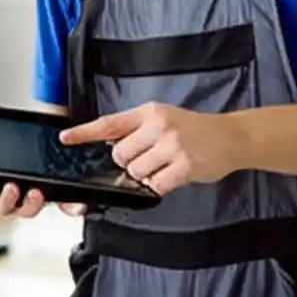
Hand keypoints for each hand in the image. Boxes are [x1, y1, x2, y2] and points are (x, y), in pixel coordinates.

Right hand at [0, 95, 85, 218]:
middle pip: (0, 208)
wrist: (47, 144)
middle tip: (11, 186)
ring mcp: (28, 201)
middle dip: (5, 199)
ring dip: (29, 204)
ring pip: (25, 211)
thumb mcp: (4, 129)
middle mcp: (6, 197)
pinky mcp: (52, 199)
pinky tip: (72, 201)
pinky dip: (67, 207)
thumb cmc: (16, 145)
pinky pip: (60, 207)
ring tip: (35, 192)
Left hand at [59, 102, 248, 195]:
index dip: (85, 132)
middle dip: (129, 163)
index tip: (66, 138)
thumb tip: (111, 145)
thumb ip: (138, 128)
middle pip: (120, 154)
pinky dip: (160, 185)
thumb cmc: (195, 129)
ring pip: (135, 172)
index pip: (109, 123)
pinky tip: (172, 175)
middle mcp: (158, 125)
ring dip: (146, 176)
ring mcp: (171, 146)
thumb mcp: (164, 117)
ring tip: (164, 165)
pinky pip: (156, 185)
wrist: (231, 136)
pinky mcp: (184, 166)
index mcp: (149, 112)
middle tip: (150, 158)